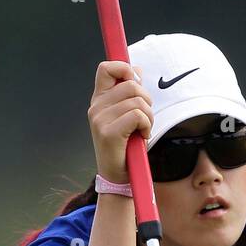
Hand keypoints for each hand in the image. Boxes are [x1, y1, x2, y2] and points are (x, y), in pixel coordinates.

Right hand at [87, 60, 153, 184]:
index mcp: (99, 100)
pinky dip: (147, 125)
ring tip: (143, 130)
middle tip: (145, 118)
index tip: (136, 81)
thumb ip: (130, 93)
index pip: (106, 68)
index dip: (124, 68)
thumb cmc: (126, 146)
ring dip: (149, 116)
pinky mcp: (108, 133)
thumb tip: (136, 69)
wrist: (118, 177)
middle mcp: (96, 107)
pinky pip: (137, 115)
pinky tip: (142, 136)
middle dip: (147, 99)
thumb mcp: (127, 115)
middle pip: (131, 84)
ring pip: (137, 101)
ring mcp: (100, 120)